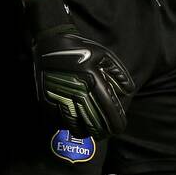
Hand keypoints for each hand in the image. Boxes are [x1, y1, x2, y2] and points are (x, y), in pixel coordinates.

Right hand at [23, 0, 133, 137]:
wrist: (51, 42)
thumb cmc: (81, 48)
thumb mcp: (104, 55)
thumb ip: (119, 73)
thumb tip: (129, 91)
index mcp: (92, 80)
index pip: (108, 109)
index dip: (116, 122)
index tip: (119, 127)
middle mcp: (76, 91)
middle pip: (92, 122)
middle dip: (102, 131)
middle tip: (106, 132)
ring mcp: (60, 97)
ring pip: (74, 125)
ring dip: (85, 132)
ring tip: (92, 132)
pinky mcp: (47, 100)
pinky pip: (58, 120)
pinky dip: (68, 125)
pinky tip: (75, 123)